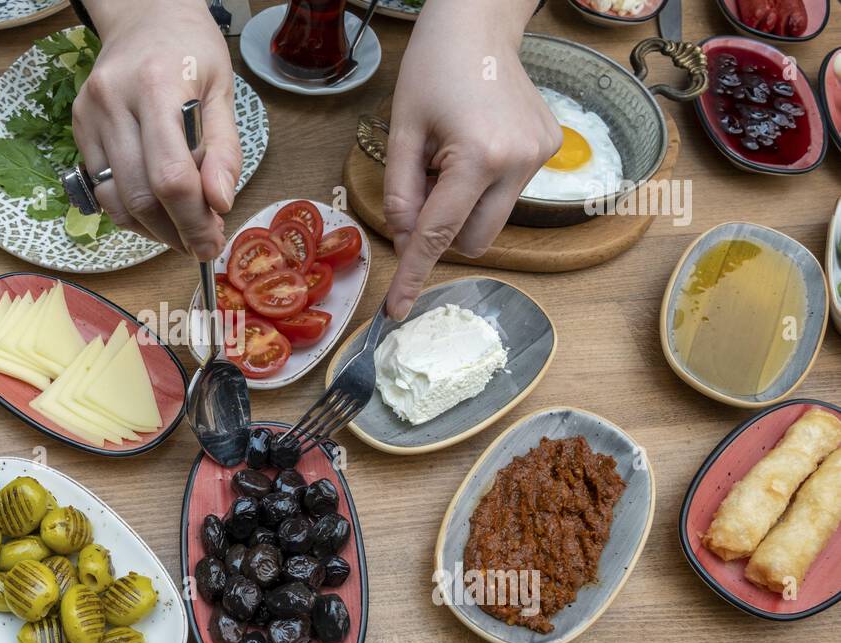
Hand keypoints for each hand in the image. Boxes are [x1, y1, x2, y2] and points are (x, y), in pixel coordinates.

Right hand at [73, 0, 240, 259]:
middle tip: (200, 242)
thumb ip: (224, 149)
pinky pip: (100, 187)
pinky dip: (129, 211)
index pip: (171, 176)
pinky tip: (155, 209)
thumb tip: (219, 203)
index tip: (212, 243)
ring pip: (116, 200)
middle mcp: (114, 101)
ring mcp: (90, 115)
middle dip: (174, 231)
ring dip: (150, 229)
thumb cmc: (191, 51)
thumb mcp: (222, 90)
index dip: (193, 220)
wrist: (144, 15)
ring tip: (179, 229)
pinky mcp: (78, 126)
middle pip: (141, 195)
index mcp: (157, 86)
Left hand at [382, 0, 559, 318]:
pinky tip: (476, 141)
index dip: (414, 273)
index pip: (438, 234)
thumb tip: (405, 240)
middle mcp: (518, 163)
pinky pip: (509, 192)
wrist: (480, 25)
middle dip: (443, 229)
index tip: (398, 309)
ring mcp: (540, 157)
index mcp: (478, 158)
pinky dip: (485, 185)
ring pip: (492, 219)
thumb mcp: (401, 131)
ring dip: (465, 206)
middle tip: (423, 181)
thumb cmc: (433, 69)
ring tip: (450, 154)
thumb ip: (401, 193)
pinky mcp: (550, 149)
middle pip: (474, 240)